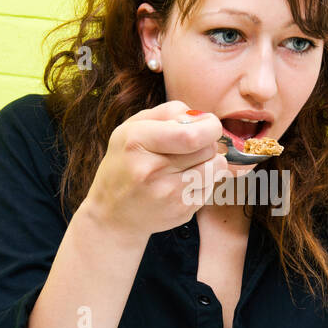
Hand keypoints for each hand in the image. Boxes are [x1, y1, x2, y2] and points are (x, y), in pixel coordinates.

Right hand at [81, 100, 228, 238]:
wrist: (112, 214)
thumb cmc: (124, 163)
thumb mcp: (131, 128)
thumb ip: (167, 113)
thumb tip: (202, 117)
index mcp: (137, 142)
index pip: (191, 135)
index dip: (210, 126)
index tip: (209, 124)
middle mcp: (152, 170)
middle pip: (207, 148)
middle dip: (208, 141)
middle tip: (194, 143)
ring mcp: (168, 194)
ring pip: (216, 167)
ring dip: (210, 160)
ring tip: (190, 162)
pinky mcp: (182, 211)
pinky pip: (211, 186)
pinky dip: (204, 180)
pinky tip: (183, 181)